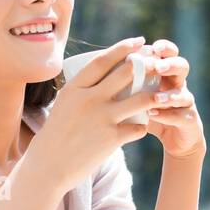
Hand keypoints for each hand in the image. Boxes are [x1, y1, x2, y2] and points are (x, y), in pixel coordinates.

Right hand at [29, 36, 163, 192]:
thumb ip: (82, 92)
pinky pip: (139, 127)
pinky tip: (139, 128)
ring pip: (142, 99)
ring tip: (161, 94)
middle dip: (147, 64)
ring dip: (154, 95)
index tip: (138, 41)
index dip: (123, 48)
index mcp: (74, 89)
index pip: (102, 60)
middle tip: (157, 62)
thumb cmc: (54, 136)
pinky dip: (142, 127)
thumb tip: (104, 78)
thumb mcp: (63, 106)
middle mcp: (89, 99)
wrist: (48, 167)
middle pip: (126, 73)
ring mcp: (102, 118)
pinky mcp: (112, 138)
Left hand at [138, 38, 205, 159]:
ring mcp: (186, 102)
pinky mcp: (190, 121)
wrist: (171, 137)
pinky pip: (183, 117)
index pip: (169, 54)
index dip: (165, 48)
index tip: (154, 46)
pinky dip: (169, 116)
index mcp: (166, 74)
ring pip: (185, 94)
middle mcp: (178, 84)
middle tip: (158, 68)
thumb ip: (126, 81)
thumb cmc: (148, 111)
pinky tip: (155, 116)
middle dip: (171, 65)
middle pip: (182, 67)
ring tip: (157, 98)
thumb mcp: (136, 95)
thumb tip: (101, 65)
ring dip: (171, 95)